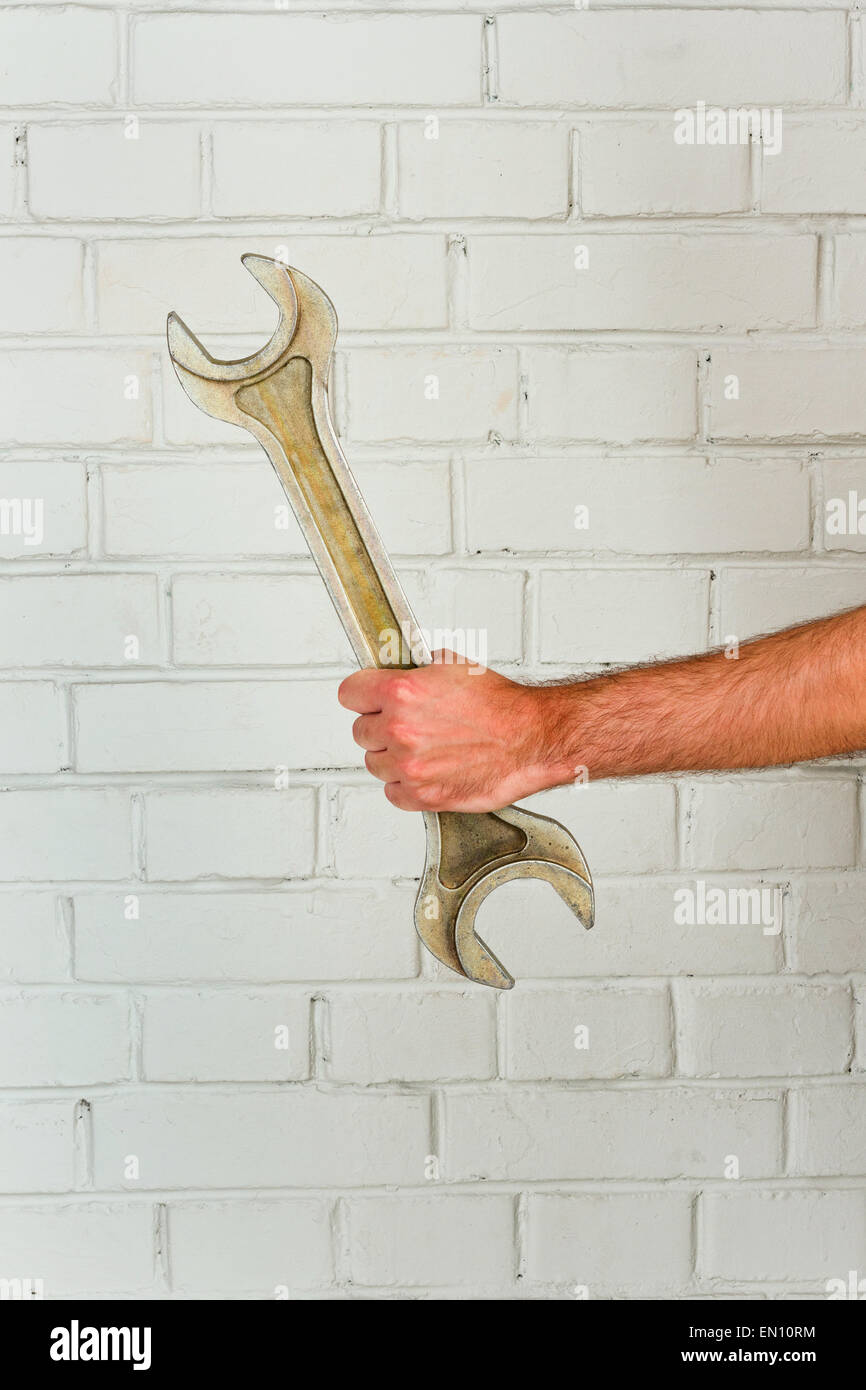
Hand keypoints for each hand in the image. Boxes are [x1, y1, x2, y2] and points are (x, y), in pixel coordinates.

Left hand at [338, 650, 553, 812]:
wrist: (530, 739)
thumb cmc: (500, 705)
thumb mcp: (454, 665)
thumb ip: (417, 668)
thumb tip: (401, 667)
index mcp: (401, 692)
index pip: (349, 694)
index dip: (362, 696)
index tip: (368, 700)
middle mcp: (400, 730)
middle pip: (360, 732)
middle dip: (380, 728)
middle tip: (408, 725)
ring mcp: (409, 766)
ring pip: (375, 764)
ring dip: (392, 758)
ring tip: (423, 749)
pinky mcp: (423, 795)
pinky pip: (392, 793)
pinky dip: (405, 786)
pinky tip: (426, 771)